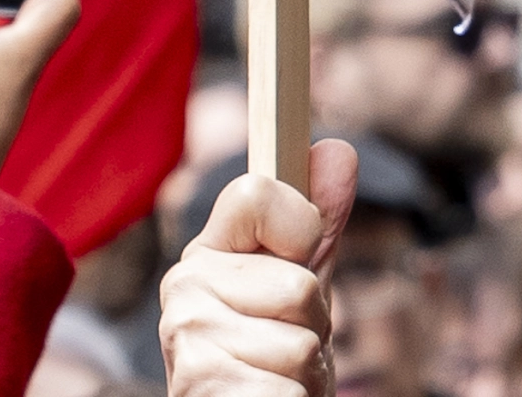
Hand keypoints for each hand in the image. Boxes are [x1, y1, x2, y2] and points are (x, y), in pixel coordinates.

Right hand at [160, 141, 360, 396]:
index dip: (298, 224)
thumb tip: (338, 148)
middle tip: (283, 347)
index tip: (297, 258)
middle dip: (312, 323)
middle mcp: (184, 289)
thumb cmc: (273, 362)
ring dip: (303, 372)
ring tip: (274, 378)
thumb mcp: (303, 292)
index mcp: (208, 253)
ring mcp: (186, 338)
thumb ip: (319, 227)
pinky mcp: (199, 386)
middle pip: (299, 284)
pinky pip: (288, 388)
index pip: (254, 192)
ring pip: (301, 343)